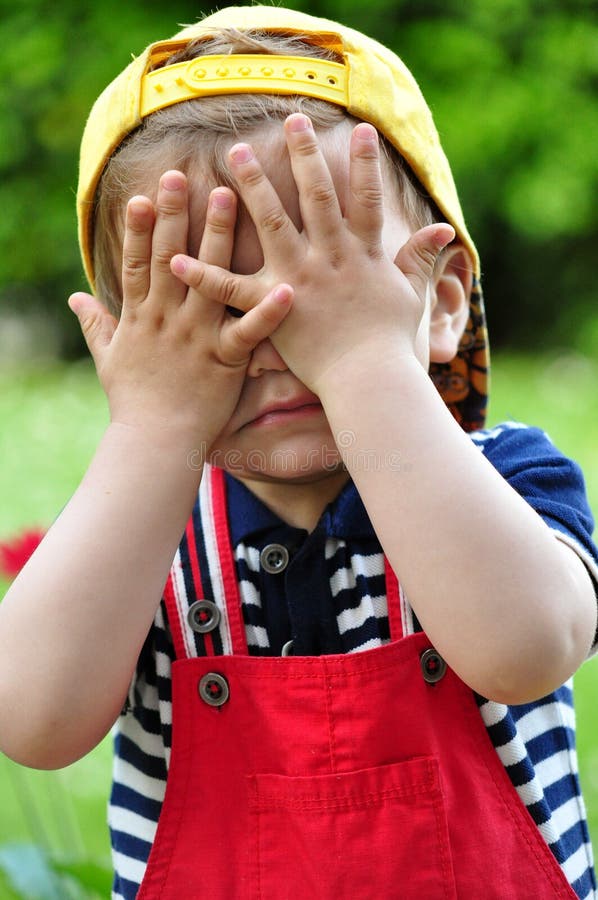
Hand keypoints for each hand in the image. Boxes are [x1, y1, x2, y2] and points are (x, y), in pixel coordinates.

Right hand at [69, 172, 292, 447]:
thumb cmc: (133, 403)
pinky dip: (267, 312)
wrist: (155, 442)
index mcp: (141, 317)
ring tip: (230, 197)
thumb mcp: (107, 358)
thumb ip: (95, 323)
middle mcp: (167, 319)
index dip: (139, 229)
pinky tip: (286, 288)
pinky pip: (248, 332)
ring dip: (219, 237)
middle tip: (185, 175)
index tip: (145, 195)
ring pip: (209, 279)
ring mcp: (196, 336)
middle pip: (171, 258)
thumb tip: (74, 297)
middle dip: (177, 215)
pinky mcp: (225, 360)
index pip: (137, 264)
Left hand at [169, 115, 453, 396]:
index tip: (363, 129)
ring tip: (235, 152)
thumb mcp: (410, 295)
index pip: (366, 199)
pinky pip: (229, 289)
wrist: (368, 380)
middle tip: (291, 120)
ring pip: (272, 222)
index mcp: (362, 254)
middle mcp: (328, 257)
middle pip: (315, 196)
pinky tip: (174, 256)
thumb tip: (445, 230)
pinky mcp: (270, 306)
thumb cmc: (389, 342)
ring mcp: (297, 278)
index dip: (366, 163)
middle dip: (304, 155)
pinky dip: (202, 274)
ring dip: (253, 185)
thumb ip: (421, 259)